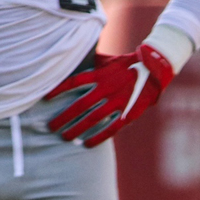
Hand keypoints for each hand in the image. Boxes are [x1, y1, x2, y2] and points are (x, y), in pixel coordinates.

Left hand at [48, 43, 176, 147]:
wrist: (154, 67)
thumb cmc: (126, 63)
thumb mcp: (106, 60)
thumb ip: (89, 62)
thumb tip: (70, 55)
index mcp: (100, 74)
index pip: (74, 82)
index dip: (58, 89)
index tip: (44, 98)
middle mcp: (107, 88)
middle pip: (80, 105)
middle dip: (63, 117)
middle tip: (50, 127)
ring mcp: (118, 101)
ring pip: (93, 118)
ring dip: (77, 128)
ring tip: (64, 137)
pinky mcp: (129, 112)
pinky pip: (111, 128)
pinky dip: (99, 137)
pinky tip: (87, 145)